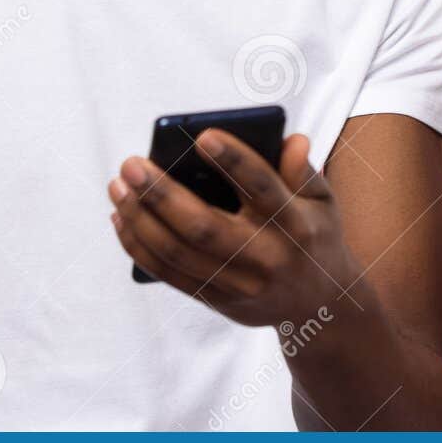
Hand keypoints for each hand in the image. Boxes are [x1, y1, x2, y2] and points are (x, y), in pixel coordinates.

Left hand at [107, 128, 360, 327]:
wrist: (319, 305)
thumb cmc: (314, 235)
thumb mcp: (323, 201)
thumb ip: (305, 170)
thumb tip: (290, 140)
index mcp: (295, 224)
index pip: (264, 188)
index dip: (235, 162)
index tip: (203, 136)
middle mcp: (266, 257)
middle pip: (204, 227)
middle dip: (161, 194)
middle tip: (131, 164)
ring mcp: (238, 284)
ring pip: (178, 253)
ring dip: (140, 219)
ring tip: (117, 186)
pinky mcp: (216, 300)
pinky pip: (169, 275)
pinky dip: (139, 246)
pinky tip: (121, 219)